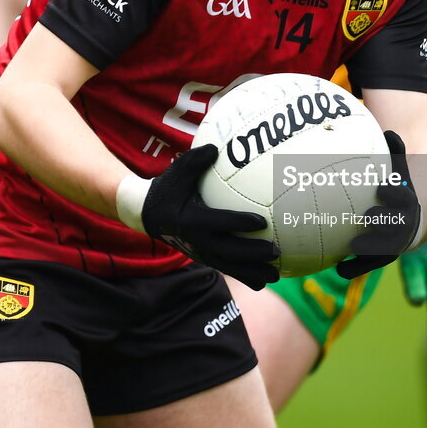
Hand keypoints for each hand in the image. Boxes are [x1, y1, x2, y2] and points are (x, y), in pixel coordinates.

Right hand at [141, 144, 279, 290]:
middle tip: (276, 251)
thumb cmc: (169, 188)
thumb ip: (196, 160)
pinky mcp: (205, 258)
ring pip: (230, 266)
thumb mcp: (178, 171)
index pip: (219, 222)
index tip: (262, 222)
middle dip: (252, 253)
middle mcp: (197, 240)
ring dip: (253, 272)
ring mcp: (201, 253)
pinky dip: (246, 276)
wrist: (150, 215)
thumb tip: (215, 148)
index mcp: (191, 219)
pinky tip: (266, 279)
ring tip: (276, 275)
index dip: (240, 223)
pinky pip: (227, 269)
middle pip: (229, 251)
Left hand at [337, 131, 420, 279]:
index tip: (381, 186)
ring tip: (352, 247)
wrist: (413, 218)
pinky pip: (371, 265)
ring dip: (371, 250)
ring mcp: (395, 244)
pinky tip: (338, 269)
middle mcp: (404, 226)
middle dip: (385, 222)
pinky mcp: (383, 257)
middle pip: (398, 226)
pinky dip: (356, 268)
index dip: (395, 194)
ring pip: (386, 250)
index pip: (405, 199)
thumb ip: (395, 152)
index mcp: (408, 203)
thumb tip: (390, 131)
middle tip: (368, 217)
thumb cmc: (398, 187)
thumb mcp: (399, 170)